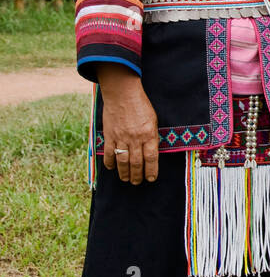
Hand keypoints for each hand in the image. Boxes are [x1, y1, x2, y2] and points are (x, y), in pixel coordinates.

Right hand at [97, 64, 159, 183]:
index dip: (151, 171)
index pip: (151, 158)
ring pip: (123, 161)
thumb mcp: (153, 120)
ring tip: (126, 179)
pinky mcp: (109, 135)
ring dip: (124, 173)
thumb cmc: (140, 105)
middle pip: (137, 163)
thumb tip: (151, 153)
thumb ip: (152, 136)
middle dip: (137, 175)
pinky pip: (109, 153)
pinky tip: (111, 167)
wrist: (122, 93)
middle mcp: (135, 138)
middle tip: (137, 182)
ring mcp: (121, 137)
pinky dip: (110, 163)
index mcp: (149, 134)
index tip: (151, 179)